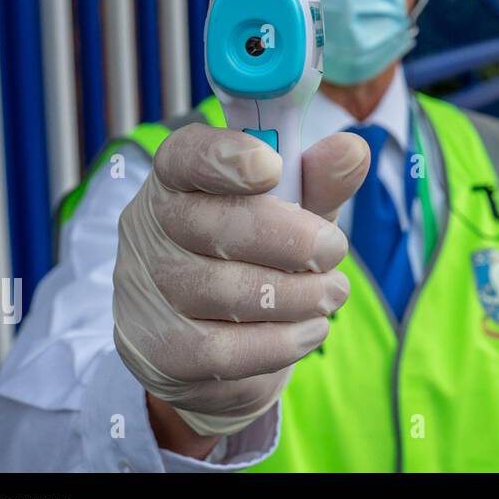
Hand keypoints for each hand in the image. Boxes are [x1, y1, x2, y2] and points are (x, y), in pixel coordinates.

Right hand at [113, 123, 368, 440]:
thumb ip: (319, 180)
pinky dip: (280, 342)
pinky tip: (310, 330)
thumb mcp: (296, 211)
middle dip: (290, 239)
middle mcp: (149, 228)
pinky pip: (223, 350)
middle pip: (212, 225)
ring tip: (332, 293)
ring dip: (296, 294)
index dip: (226, 158)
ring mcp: (146, 291)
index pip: (185, 156)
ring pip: (223, 290)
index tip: (273, 167)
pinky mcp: (158, 350)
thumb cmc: (261, 256)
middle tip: (334, 249)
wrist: (223, 345)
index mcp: (179, 178)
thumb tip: (352, 149)